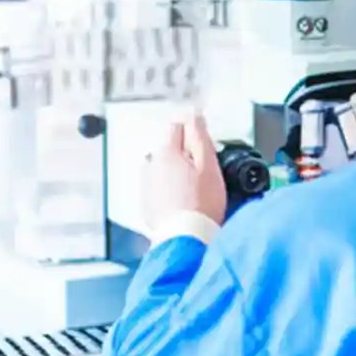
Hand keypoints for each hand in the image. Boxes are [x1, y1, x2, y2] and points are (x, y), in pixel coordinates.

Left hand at [144, 113, 227, 229]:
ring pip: (164, 168)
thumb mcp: (209, 165)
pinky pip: (159, 188)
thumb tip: (194, 117)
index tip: (203, 145)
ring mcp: (147, 185)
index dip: (194, 132)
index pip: (177, 126)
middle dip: (185, 155)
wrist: (186, 238)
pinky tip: (183, 202)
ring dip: (176, 173)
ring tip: (193, 191)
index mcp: (167, 153)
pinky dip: (170, 191)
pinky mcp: (147, 203)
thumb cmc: (201, 205)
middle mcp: (151, 165)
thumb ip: (200, 137)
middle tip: (202, 174)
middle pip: (170, 148)